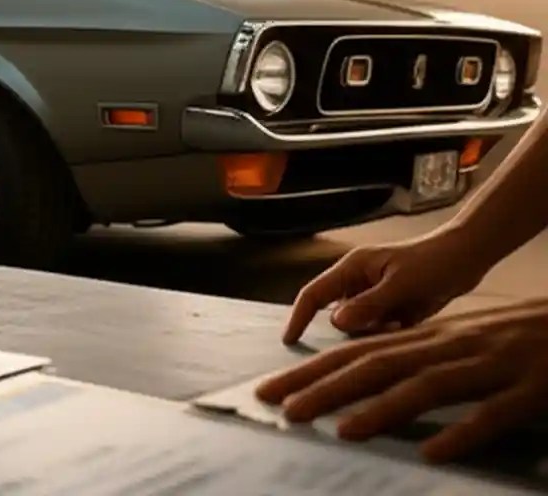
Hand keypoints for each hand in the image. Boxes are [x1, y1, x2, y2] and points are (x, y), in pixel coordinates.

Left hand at [257, 300, 547, 462]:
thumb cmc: (521, 337)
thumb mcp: (462, 343)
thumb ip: (417, 360)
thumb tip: (366, 384)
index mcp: (431, 337)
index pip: (358, 353)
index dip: (311, 371)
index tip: (269, 391)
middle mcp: (451, 346)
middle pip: (377, 365)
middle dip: (326, 387)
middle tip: (284, 410)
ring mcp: (491, 365)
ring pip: (426, 386)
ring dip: (382, 409)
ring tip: (341, 431)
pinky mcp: (530, 390)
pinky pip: (492, 414)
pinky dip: (461, 432)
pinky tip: (434, 453)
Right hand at [282, 234, 492, 343]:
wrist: (469, 257)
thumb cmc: (434, 263)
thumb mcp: (401, 284)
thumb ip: (369, 304)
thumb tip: (335, 323)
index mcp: (352, 269)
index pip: (314, 294)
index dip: (299, 317)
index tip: (289, 342)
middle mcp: (358, 282)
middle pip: (337, 314)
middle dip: (352, 327)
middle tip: (382, 325)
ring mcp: (374, 296)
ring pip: (359, 325)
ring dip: (374, 331)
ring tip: (402, 319)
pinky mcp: (392, 308)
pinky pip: (378, 329)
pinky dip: (388, 332)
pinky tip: (409, 321)